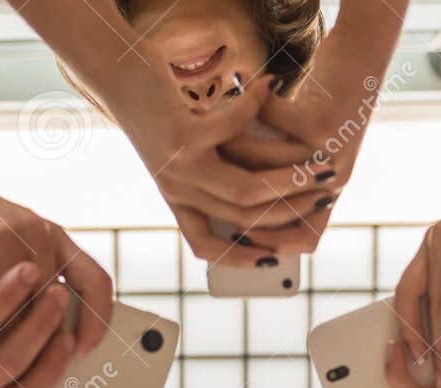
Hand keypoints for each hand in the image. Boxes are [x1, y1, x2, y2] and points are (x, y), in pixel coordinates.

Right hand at [0, 166, 112, 355]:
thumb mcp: (11, 242)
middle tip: (7, 371)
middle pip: (46, 310)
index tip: (83, 351)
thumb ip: (32, 277)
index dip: (97, 321)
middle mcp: (34, 234)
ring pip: (6, 313)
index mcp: (52, 237)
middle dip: (29, 347)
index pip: (95, 281)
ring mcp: (0, 237)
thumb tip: (47, 339)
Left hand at [114, 74, 331, 261]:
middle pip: (244, 218)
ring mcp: (179, 167)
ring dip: (290, 179)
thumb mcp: (185, 151)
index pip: (207, 247)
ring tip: (319, 162)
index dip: (241, 259)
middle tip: (324, 194)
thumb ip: (214, 172)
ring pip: (246, 190)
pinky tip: (272, 87)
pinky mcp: (181, 136)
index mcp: (177, 199)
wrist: (115, 75)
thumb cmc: (158, 110)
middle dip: (291, 210)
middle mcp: (176, 191)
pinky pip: (233, 130)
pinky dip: (257, 107)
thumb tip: (265, 190)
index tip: (274, 257)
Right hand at [220, 26, 378, 253]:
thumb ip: (286, 177)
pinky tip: (240, 85)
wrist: (364, 58)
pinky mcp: (322, 123)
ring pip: (262, 160)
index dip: (270, 243)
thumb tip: (237, 203)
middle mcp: (332, 181)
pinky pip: (270, 120)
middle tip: (203, 174)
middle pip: (271, 202)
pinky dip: (251, 102)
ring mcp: (328, 154)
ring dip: (232, 142)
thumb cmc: (329, 107)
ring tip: (210, 128)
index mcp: (328, 193)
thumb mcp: (310, 151)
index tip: (237, 235)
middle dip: (231, 189)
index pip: (306, 239)